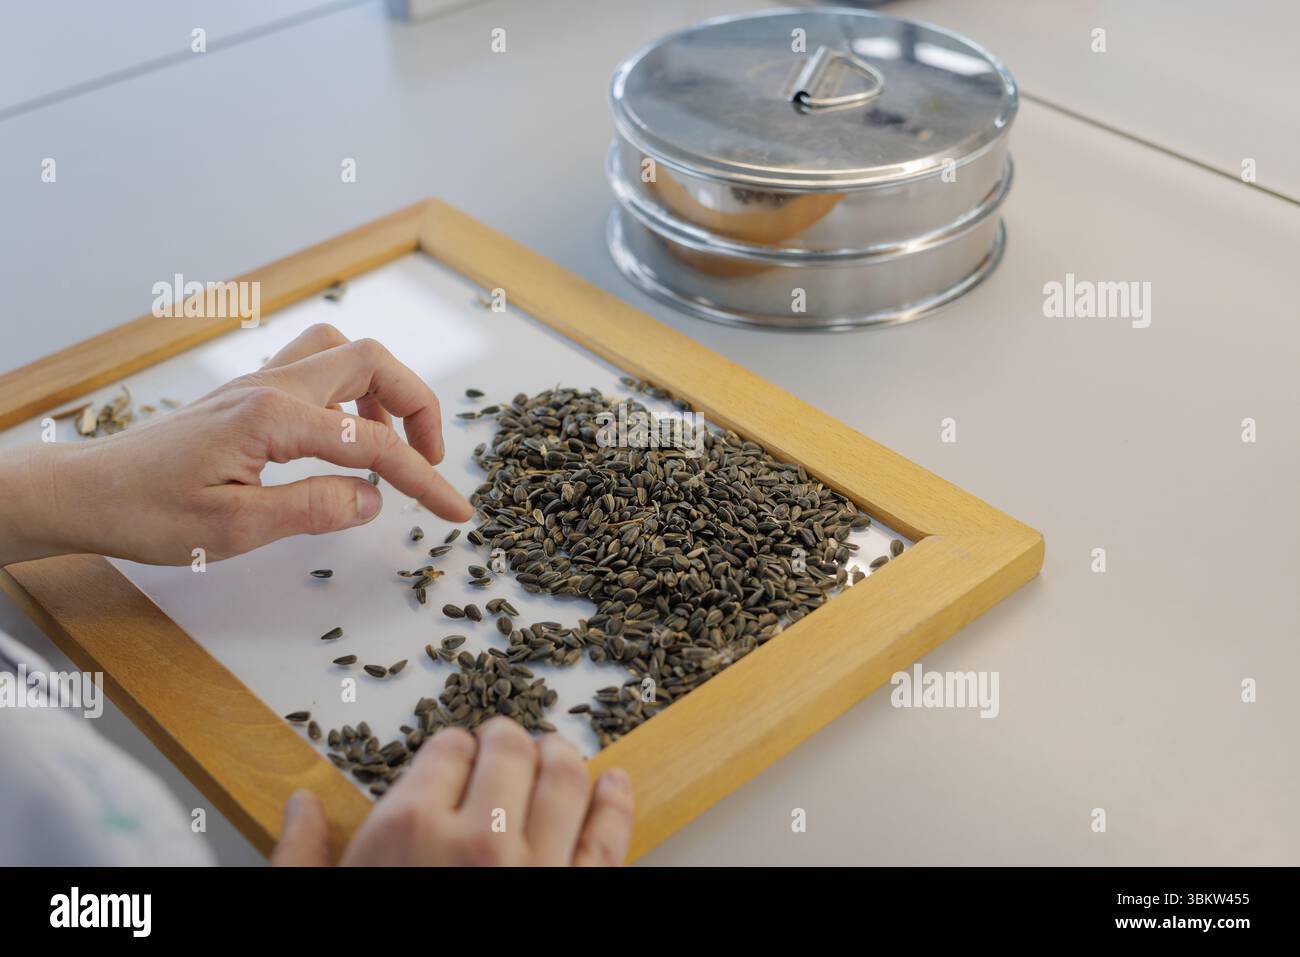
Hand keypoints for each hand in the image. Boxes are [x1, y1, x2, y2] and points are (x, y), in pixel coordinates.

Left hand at [0, 324, 472, 565]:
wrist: (86, 492)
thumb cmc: (148, 512)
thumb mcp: (235, 527)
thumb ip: (314, 508)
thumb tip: (374, 498)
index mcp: (273, 416)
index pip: (372, 443)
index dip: (423, 479)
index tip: (456, 513)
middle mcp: (271, 386)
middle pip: (372, 362)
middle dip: (418, 406)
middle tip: (428, 463)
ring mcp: (258, 383)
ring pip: (344, 353)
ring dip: (383, 390)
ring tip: (391, 445)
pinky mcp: (249, 395)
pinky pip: (317, 368)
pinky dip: (351, 392)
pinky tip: (345, 435)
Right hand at [271, 718, 634, 865]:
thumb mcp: (316, 911)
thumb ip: (302, 858)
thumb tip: (301, 807)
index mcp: (408, 831)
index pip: (446, 750)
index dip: (451, 747)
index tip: (453, 753)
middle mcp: (478, 839)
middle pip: (508, 753)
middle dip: (504, 740)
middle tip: (503, 741)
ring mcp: (536, 869)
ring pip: (563, 780)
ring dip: (559, 756)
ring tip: (552, 753)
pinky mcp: (578, 900)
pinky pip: (606, 839)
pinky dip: (613, 803)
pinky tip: (612, 785)